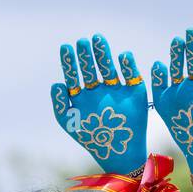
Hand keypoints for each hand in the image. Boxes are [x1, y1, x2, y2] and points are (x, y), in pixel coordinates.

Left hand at [49, 33, 147, 173]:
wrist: (120, 152)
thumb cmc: (91, 138)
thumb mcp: (70, 123)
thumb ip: (60, 104)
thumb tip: (57, 83)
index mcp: (83, 95)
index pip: (74, 74)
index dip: (70, 61)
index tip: (66, 47)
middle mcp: (99, 89)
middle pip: (91, 67)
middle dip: (85, 54)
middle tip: (82, 41)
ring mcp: (116, 88)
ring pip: (108, 66)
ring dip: (103, 53)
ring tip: (97, 39)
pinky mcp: (135, 90)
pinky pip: (131, 74)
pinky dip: (128, 65)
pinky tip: (122, 56)